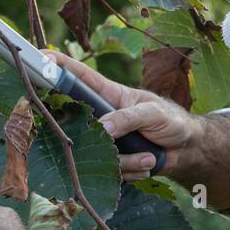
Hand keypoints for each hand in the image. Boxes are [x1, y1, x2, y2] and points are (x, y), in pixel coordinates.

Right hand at [42, 49, 199, 180]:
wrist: (188, 150)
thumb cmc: (172, 121)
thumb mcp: (153, 113)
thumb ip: (128, 118)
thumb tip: (102, 129)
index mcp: (110, 96)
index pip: (80, 77)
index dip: (59, 65)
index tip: (41, 58)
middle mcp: (103, 117)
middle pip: (77, 124)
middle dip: (90, 138)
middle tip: (111, 141)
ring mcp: (107, 140)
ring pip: (98, 155)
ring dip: (128, 161)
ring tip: (150, 156)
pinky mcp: (114, 161)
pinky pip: (112, 172)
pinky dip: (133, 171)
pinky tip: (149, 163)